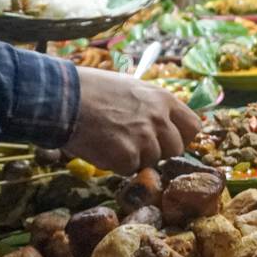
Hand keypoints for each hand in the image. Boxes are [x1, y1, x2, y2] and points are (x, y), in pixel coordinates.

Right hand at [63, 67, 202, 174]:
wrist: (62, 97)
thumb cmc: (91, 89)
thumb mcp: (130, 86)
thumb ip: (151, 105)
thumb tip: (164, 121)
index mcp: (163, 99)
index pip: (193, 126)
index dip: (181, 136)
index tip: (168, 139)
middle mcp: (159, 119)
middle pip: (175, 149)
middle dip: (157, 151)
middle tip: (133, 143)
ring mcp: (145, 138)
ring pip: (150, 161)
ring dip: (133, 157)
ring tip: (110, 138)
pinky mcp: (127, 156)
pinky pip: (128, 169)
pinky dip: (114, 163)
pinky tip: (100, 146)